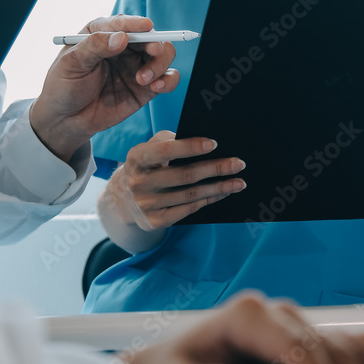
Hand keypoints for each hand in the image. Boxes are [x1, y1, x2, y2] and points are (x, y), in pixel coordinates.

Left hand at [30, 15, 180, 161]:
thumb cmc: (64, 86)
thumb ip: (95, 47)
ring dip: (160, 63)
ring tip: (143, 79)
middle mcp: (123, 46)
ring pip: (163, 55)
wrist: (66, 120)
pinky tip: (157, 87)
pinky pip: (167, 79)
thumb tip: (122, 38)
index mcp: (102, 33)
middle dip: (155, 43)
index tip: (146, 27)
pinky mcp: (146, 87)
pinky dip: (169, 80)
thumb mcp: (71, 63)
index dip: (136, 24)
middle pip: (150, 36)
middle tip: (153, 53)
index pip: (123, 23)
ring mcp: (136, 66)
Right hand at [102, 130, 246, 230]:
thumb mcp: (149, 148)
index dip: (190, 147)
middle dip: (215, 169)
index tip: (214, 144)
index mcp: (136, 158)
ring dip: (219, 188)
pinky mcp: (154, 221)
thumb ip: (170, 141)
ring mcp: (146, 205)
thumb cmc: (147, 166)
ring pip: (190, 195)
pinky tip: (223, 193)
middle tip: (239, 164)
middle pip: (184, 176)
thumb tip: (206, 146)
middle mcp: (138, 183)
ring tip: (239, 182)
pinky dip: (209, 201)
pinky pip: (187, 210)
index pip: (165, 151)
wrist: (123, 199)